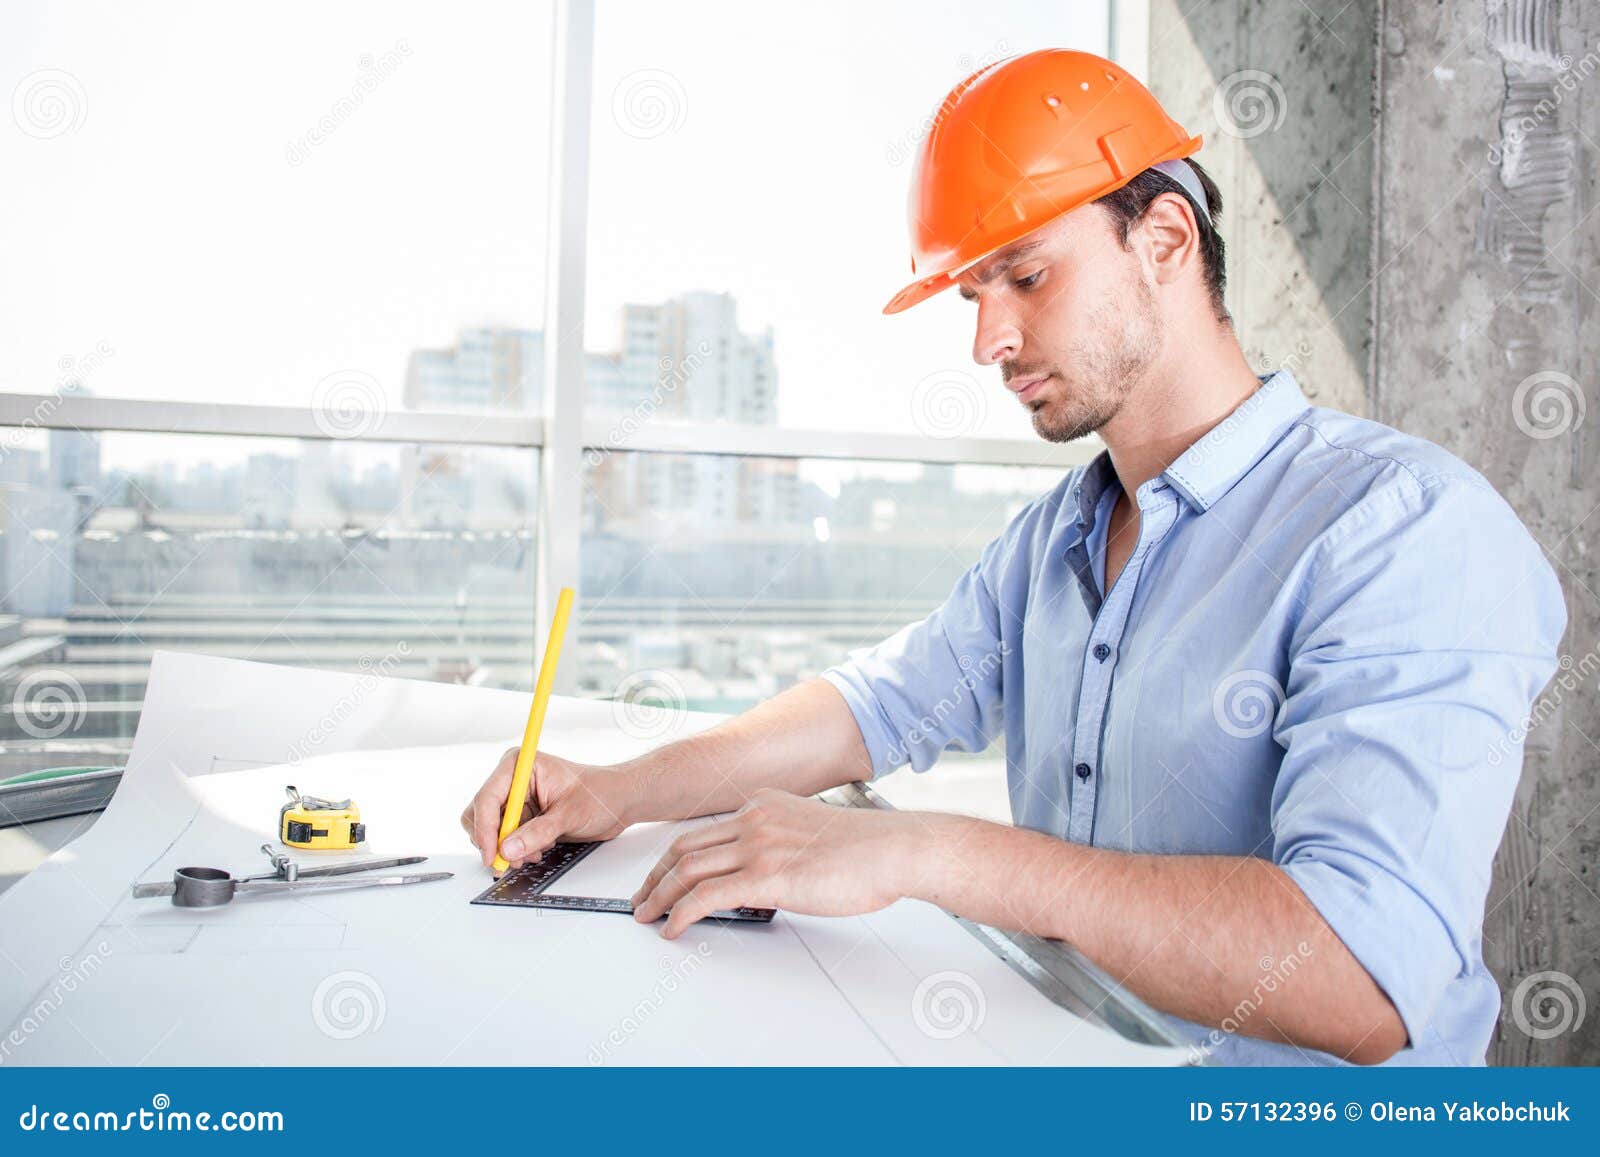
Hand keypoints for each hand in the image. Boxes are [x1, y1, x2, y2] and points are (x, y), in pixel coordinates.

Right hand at [461, 747, 632, 871]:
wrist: (619, 802)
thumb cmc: (601, 795)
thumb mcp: (570, 814)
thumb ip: (538, 832)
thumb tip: (507, 849)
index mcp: (520, 765)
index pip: (487, 798)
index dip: (485, 828)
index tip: (492, 854)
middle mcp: (513, 780)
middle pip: (480, 814)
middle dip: (494, 840)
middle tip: (511, 861)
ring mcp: (517, 799)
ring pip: (491, 830)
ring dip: (508, 847)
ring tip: (535, 853)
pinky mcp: (523, 816)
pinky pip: (505, 837)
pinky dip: (516, 849)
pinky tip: (538, 850)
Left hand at [630, 788, 911, 937]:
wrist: (892, 850)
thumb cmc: (864, 850)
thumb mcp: (808, 832)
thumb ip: (777, 844)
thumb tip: (757, 875)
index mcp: (762, 804)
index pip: (701, 832)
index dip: (672, 858)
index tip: (661, 877)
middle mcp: (753, 818)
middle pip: (683, 848)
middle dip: (655, 878)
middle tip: (642, 900)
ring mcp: (758, 845)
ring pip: (687, 870)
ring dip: (659, 897)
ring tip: (647, 916)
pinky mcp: (766, 875)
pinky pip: (706, 896)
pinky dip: (680, 913)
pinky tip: (673, 927)